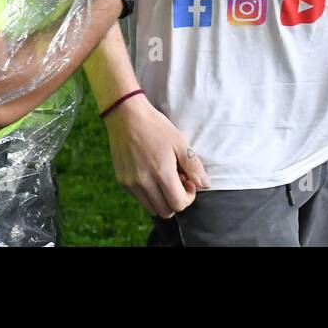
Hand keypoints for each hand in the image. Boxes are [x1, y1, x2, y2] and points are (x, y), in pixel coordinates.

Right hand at [104, 95, 210, 218]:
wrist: (126, 116)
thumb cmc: (156, 127)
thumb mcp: (179, 142)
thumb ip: (193, 166)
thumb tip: (205, 185)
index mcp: (161, 173)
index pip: (179, 204)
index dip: (188, 197)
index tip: (188, 181)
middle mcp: (144, 183)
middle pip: (166, 211)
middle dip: (176, 200)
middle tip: (177, 181)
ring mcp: (131, 183)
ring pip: (151, 209)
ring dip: (162, 200)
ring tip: (163, 178)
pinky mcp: (122, 181)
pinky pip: (139, 198)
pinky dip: (148, 194)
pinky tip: (151, 174)